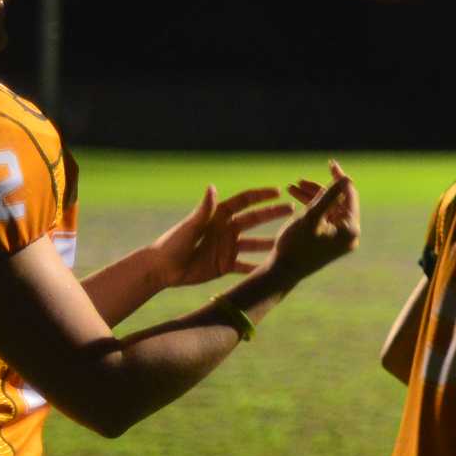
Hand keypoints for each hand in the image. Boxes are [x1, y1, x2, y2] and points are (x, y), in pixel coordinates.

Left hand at [151, 186, 289, 290]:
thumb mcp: (191, 226)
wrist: (162, 269)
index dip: (261, 196)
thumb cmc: (173, 243)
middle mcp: (226, 230)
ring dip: (271, 242)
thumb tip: (212, 186)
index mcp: (218, 217)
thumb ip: (205, 209)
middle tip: (293, 211)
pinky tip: (273, 269)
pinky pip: (246, 265)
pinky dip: (258, 268)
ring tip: (288, 242)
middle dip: (273, 214)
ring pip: (255, 243)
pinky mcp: (225, 265)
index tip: (279, 192)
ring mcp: (227, 248)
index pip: (244, 202)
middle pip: (254, 220)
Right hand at [265, 164, 360, 284]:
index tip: (330, 163)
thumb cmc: (295, 245)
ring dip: (311, 197)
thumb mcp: (311, 217)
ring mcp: (339, 238)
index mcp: (350, 230)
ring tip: (291, 187)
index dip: (339, 178)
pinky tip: (296, 198)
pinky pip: (323, 218)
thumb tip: (346, 178)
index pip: (350, 196)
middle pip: (338, 202)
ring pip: (328, 208)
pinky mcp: (328, 240)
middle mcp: (349, 235)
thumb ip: (328, 196)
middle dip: (318, 189)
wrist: (281, 272)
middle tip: (299, 180)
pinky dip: (310, 208)